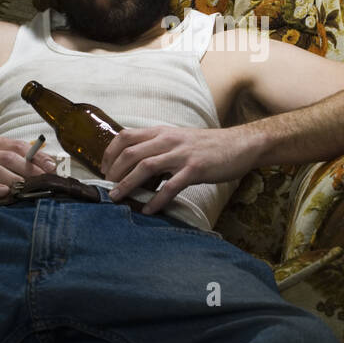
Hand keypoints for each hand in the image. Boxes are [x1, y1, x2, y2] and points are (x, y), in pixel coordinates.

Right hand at [0, 133, 60, 203]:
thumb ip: (11, 160)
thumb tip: (43, 165)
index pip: (17, 146)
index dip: (37, 157)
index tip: (52, 168)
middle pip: (9, 158)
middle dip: (30, 170)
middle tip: (45, 181)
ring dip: (15, 180)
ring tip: (29, 189)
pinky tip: (4, 193)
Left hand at [101, 125, 255, 214]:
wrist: (240, 144)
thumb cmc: (208, 146)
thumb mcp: (179, 140)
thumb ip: (159, 148)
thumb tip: (137, 167)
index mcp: (162, 132)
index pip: (125, 136)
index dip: (109, 153)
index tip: (103, 170)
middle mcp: (168, 140)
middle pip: (130, 153)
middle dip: (113, 172)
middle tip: (106, 188)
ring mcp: (181, 154)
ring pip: (145, 167)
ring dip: (127, 185)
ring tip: (117, 199)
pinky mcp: (195, 168)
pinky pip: (170, 186)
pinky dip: (156, 200)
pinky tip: (149, 210)